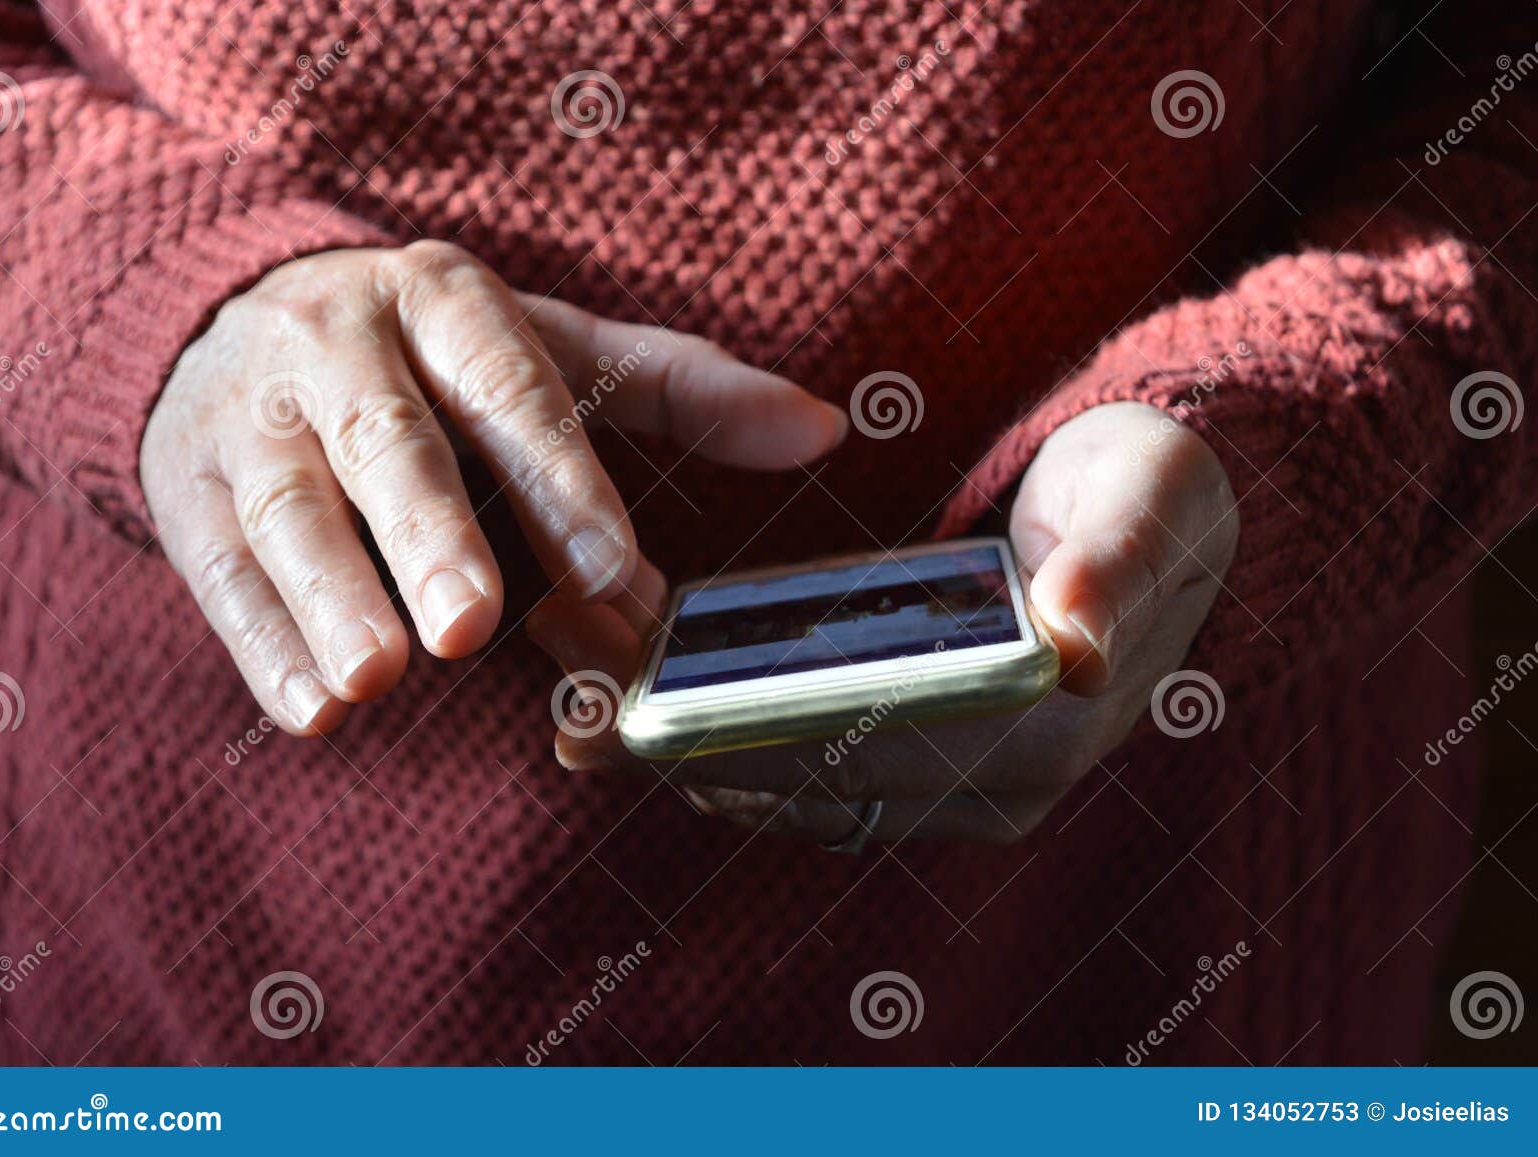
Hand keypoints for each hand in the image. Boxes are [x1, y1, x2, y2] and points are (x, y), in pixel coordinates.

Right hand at [140, 241, 846, 734]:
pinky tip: (312, 709)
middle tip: (467, 628)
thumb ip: (683, 390)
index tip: (613, 571)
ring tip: (376, 677)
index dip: (560, 478)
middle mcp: (340, 347)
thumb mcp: (548, 346)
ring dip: (330, 598)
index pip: (511, 388)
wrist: (226, 316)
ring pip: (289, 511)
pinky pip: (219, 570)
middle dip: (431, 537)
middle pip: (391, 446)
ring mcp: (252, 417)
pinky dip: (262, 643)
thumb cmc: (430, 354)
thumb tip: (823, 427)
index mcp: (446, 303)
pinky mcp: (184, 488)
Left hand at [527, 401, 1237, 844]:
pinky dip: (707, 741)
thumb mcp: (1151, 502)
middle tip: (567, 690)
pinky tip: (627, 700)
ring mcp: (945, 788)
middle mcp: (990, 787)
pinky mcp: (906, 768)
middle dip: (684, 741)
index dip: (756, 734)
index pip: (879, 754)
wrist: (1151, 521)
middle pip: (811, 783)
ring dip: (677, 747)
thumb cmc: (1149, 498)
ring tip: (569, 687)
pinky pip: (791, 774)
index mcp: (1044, 733)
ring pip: (787, 790)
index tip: (645, 706)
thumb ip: (1117, 564)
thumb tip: (1075, 638)